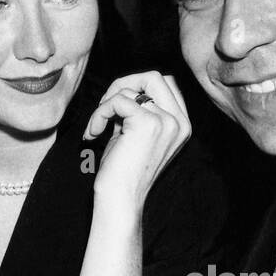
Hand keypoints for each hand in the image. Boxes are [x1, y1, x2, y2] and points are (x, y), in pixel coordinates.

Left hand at [84, 71, 189, 211]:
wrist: (120, 198)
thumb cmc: (123, 171)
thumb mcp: (135, 134)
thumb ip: (138, 109)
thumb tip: (124, 85)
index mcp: (182, 125)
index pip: (166, 84)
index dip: (138, 87)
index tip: (117, 108)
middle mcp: (179, 122)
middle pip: (155, 77)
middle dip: (124, 85)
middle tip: (106, 107)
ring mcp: (166, 122)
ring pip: (132, 87)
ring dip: (107, 101)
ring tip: (98, 124)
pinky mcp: (147, 123)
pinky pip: (117, 100)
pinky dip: (99, 113)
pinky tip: (94, 132)